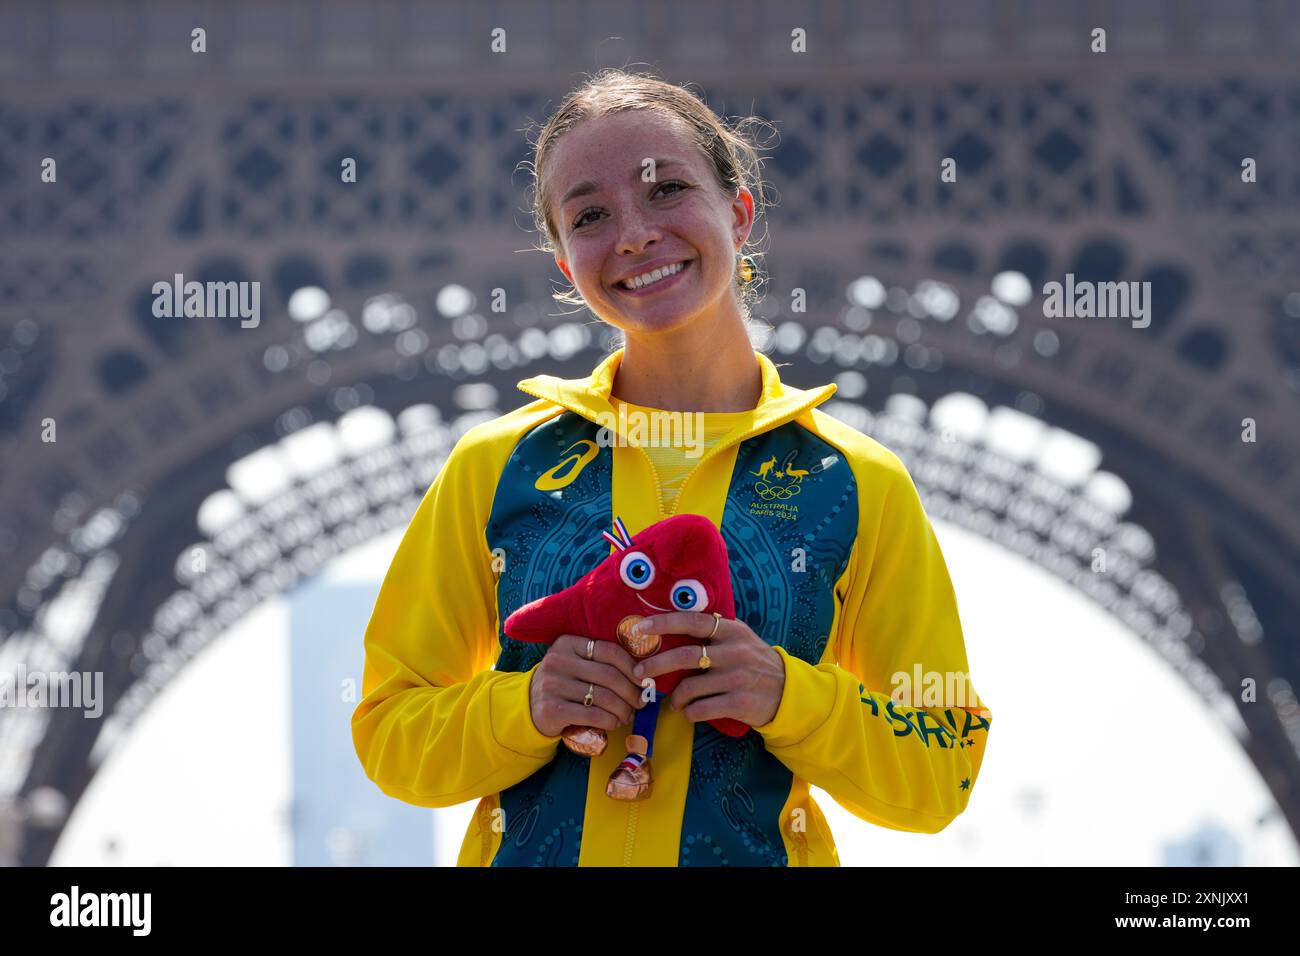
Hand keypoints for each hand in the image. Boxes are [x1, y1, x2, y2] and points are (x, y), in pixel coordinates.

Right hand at [529, 634, 645, 737]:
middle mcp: (558, 661)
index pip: (609, 651)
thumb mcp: (575, 664)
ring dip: (623, 709)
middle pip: (609, 675)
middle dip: (631, 692)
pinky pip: (592, 715)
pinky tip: (614, 723)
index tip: (644, 681)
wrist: (529, 707)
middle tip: (641, 702)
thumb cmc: (563, 684)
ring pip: (603, 697)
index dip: (632, 667)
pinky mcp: (552, 709)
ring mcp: (552, 685)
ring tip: (628, 715)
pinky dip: (610, 720)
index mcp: (567, 643)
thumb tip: (643, 674)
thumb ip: (601, 662)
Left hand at [631, 612, 784, 727]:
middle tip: (639, 673)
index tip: (641, 627)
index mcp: (732, 631)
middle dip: (655, 665)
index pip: (692, 621)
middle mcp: (734, 651)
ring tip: (674, 702)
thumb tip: (670, 627)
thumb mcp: (740, 639)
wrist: (788, 692)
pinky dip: (689, 713)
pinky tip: (689, 712)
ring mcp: (737, 678)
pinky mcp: (739, 702)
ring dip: (675, 697)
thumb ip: (713, 632)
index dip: (664, 623)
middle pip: (684, 656)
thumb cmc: (755, 662)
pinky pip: (701, 709)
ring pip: (689, 688)